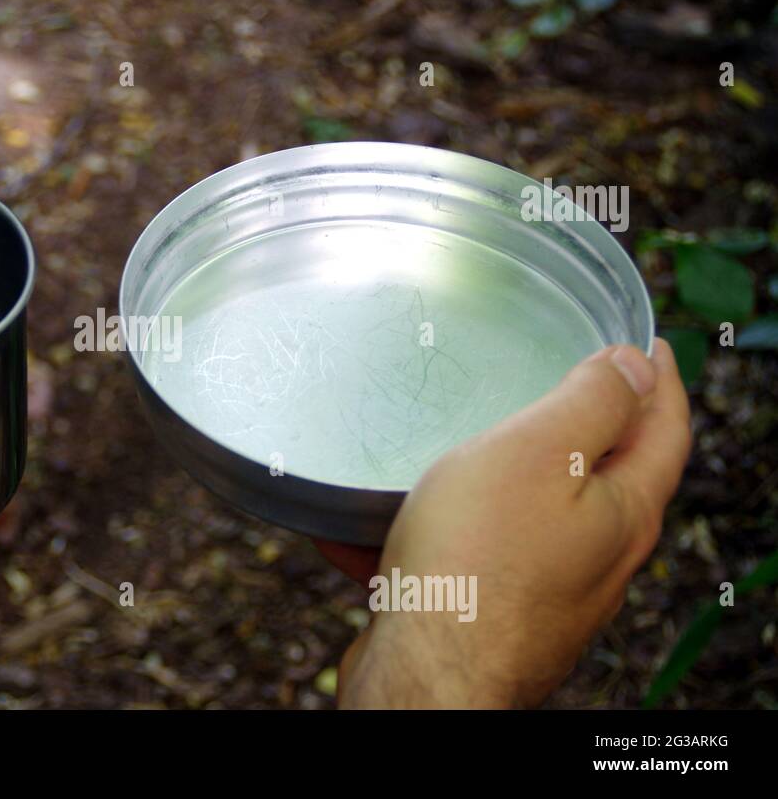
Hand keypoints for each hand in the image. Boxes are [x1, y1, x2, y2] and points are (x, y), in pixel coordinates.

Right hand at [327, 339, 690, 707]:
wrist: (422, 677)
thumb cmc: (474, 564)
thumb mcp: (538, 454)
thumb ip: (592, 404)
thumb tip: (636, 369)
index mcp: (620, 513)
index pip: (663, 429)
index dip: (657, 378)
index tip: (645, 343)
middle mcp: (592, 559)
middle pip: (599, 479)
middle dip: (578, 431)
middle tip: (557, 385)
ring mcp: (539, 594)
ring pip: (516, 520)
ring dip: (479, 484)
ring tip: (435, 453)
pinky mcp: (483, 618)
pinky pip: (452, 560)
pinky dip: (413, 536)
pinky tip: (356, 525)